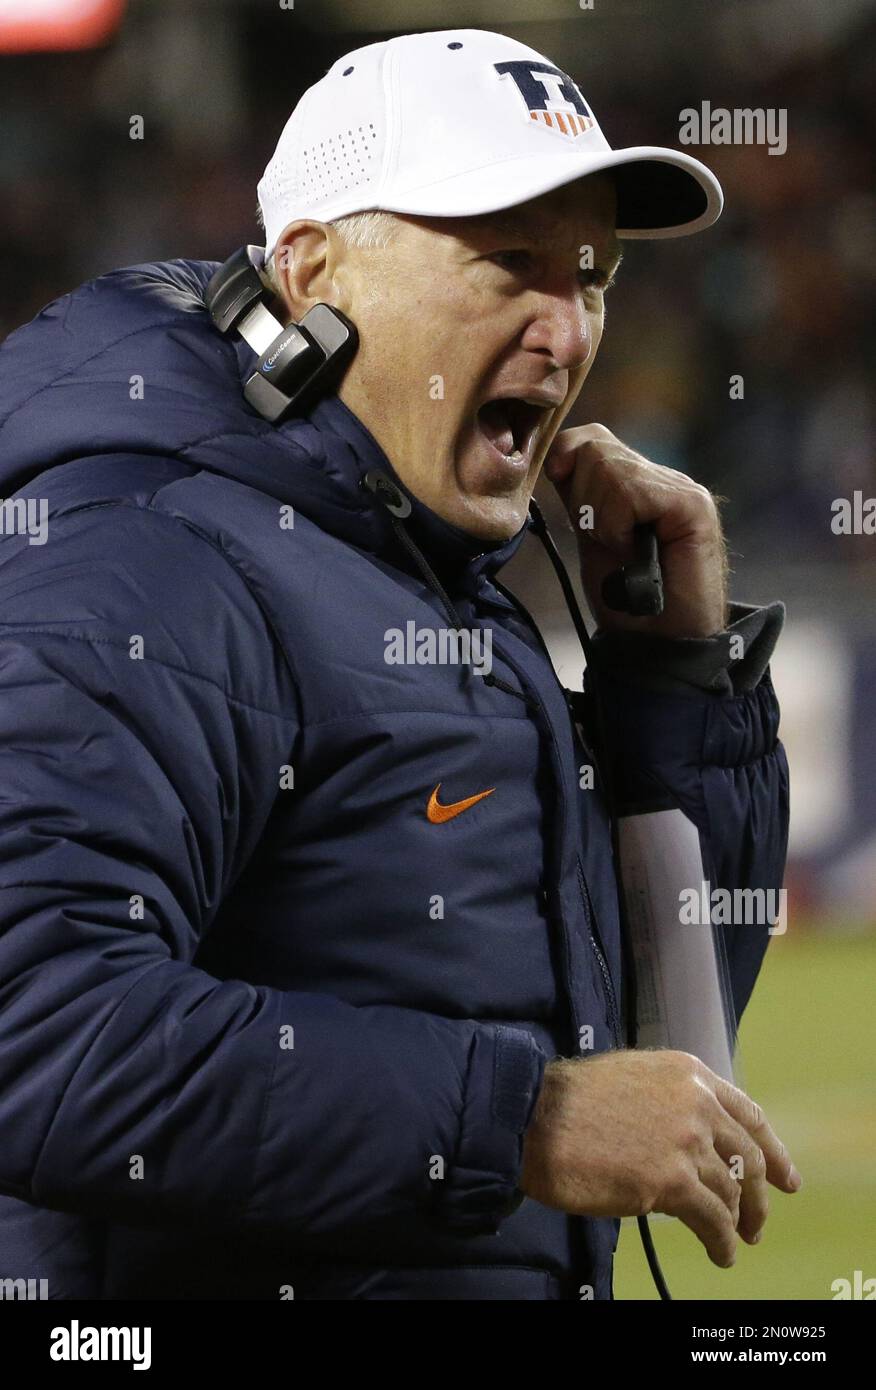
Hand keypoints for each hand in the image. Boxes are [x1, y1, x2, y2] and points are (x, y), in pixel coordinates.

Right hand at [518, 1050, 801, 1267]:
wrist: (536, 1117)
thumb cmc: (570, 1100)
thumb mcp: (632, 1079)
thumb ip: (669, 1100)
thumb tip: (689, 1138)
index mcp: (689, 1073)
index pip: (747, 1113)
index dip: (772, 1149)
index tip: (786, 1177)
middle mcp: (697, 1103)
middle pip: (750, 1156)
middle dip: (762, 1194)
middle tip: (760, 1221)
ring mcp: (688, 1142)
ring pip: (733, 1191)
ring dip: (739, 1223)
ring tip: (735, 1242)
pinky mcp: (673, 1181)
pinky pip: (714, 1220)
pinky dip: (723, 1242)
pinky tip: (722, 1255)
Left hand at [543, 425, 728, 638]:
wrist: (658, 644)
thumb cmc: (626, 601)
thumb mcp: (592, 538)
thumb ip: (581, 497)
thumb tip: (557, 457)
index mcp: (637, 482)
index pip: (591, 438)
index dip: (567, 462)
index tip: (573, 512)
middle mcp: (662, 478)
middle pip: (594, 447)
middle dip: (583, 502)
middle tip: (607, 543)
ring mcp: (680, 488)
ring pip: (607, 465)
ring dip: (601, 519)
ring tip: (623, 550)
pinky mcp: (693, 504)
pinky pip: (629, 491)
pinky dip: (617, 527)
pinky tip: (634, 552)